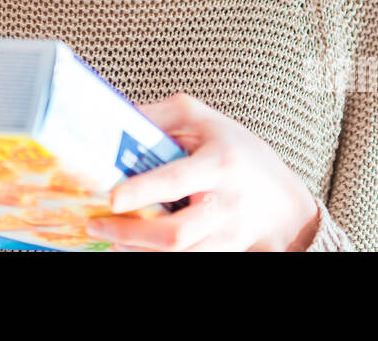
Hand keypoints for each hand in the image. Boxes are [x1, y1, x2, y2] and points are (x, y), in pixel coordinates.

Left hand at [84, 93, 320, 250]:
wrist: (281, 197)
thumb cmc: (236, 150)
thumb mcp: (203, 119)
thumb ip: (161, 116)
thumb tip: (115, 118)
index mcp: (219, 163)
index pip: (177, 181)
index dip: (144, 191)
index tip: (113, 198)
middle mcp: (225, 203)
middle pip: (176, 234)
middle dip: (131, 234)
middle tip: (96, 222)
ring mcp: (226, 234)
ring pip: (179, 255)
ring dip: (137, 251)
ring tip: (110, 238)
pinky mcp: (223, 252)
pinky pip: (187, 262)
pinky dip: (154, 257)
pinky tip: (132, 248)